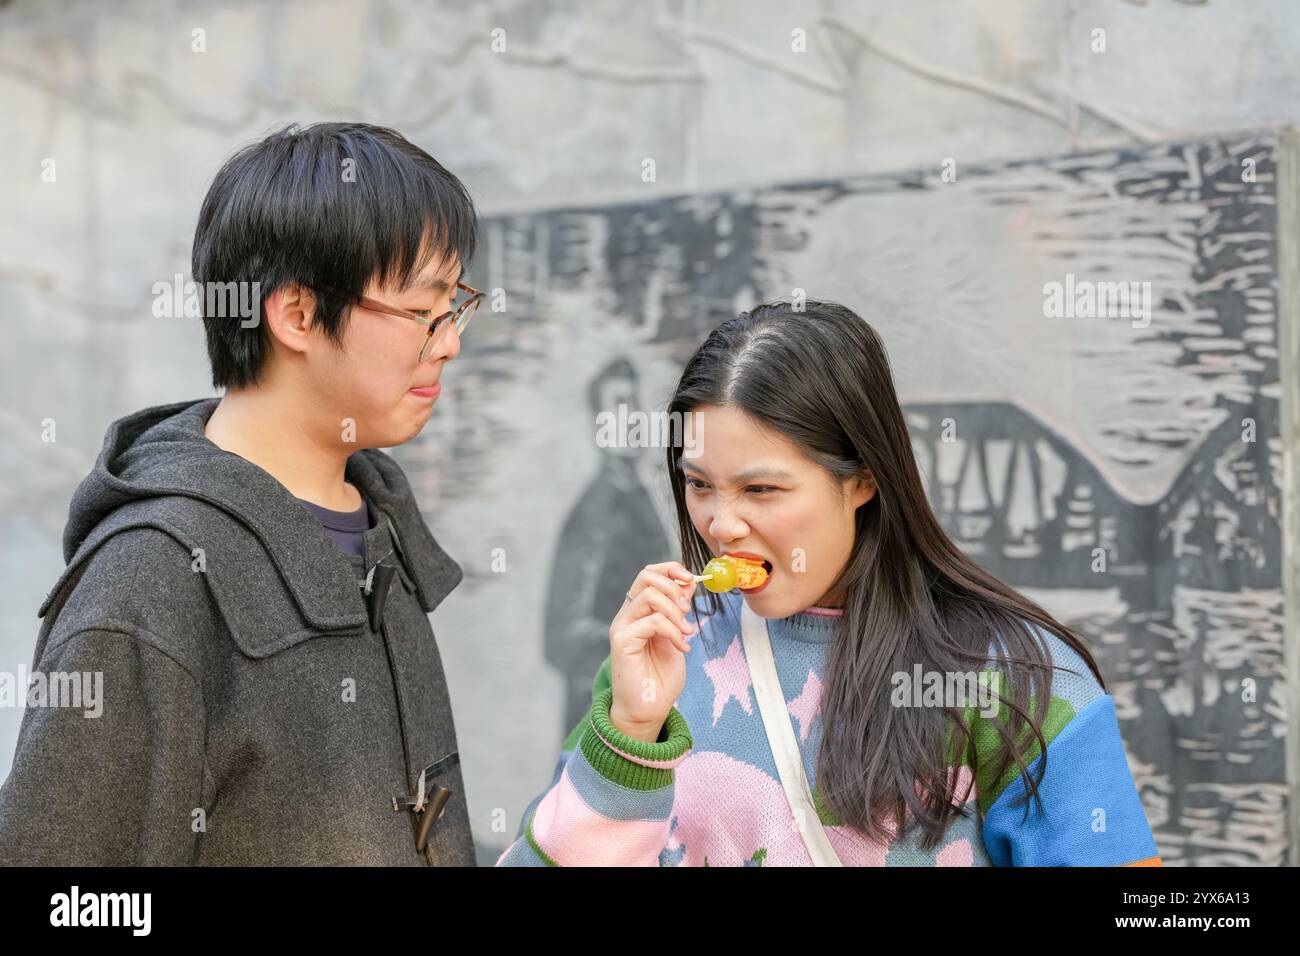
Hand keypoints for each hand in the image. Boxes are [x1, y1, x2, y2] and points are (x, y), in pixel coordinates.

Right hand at [607, 562, 696, 741]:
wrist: (649, 710)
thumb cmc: (661, 678)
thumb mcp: (678, 637)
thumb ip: (680, 612)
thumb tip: (689, 583)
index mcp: (639, 611)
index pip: (649, 574)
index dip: (671, 569)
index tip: (692, 580)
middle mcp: (627, 615)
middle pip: (645, 576)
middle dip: (674, 588)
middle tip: (688, 611)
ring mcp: (622, 627)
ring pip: (649, 595)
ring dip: (675, 612)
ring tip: (686, 633)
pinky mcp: (622, 641)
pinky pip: (651, 621)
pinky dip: (673, 631)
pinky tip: (682, 647)